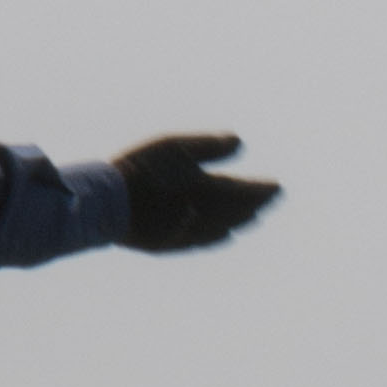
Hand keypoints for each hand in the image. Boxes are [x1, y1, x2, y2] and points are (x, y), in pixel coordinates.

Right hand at [113, 132, 278, 253]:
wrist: (107, 204)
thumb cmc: (141, 169)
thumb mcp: (174, 146)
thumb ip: (209, 145)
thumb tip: (239, 141)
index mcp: (209, 191)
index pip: (246, 192)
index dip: (263, 190)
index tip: (278, 187)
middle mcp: (205, 216)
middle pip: (239, 212)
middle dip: (256, 205)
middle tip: (271, 200)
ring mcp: (189, 233)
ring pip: (225, 229)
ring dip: (241, 221)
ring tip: (253, 216)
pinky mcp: (172, 245)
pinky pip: (206, 242)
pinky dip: (220, 236)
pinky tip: (223, 234)